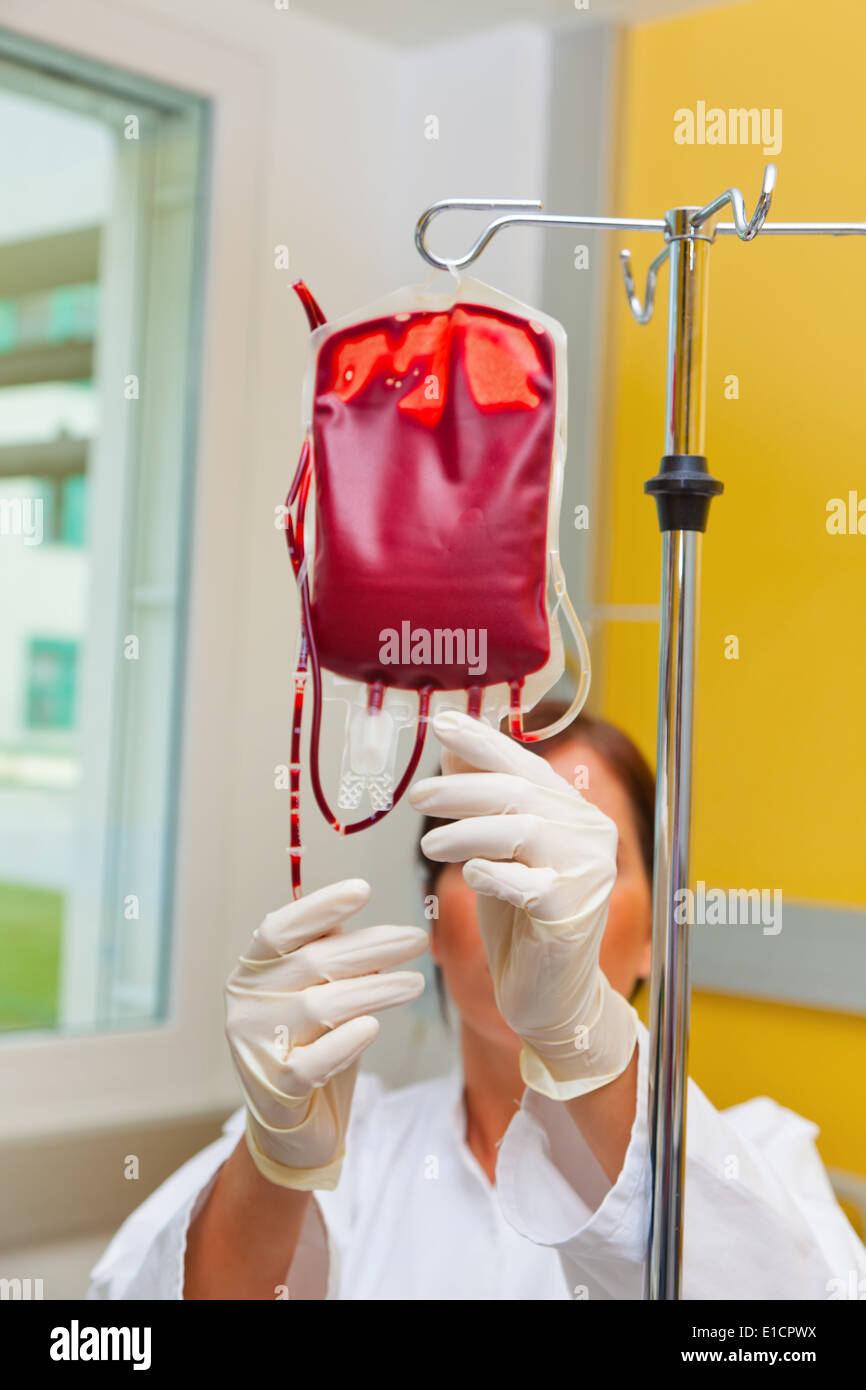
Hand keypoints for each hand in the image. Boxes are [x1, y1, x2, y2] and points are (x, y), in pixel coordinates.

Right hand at [225, 879, 426, 1187]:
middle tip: (417, 939)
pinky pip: (313, 1061)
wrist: (293, 1127)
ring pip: (320, 1008)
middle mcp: (246, 1005)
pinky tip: (371, 1028)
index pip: (278, 929)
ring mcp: (256, 1048)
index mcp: (251, 973)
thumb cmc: (312, 1046)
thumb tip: (364, 925)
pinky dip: (345, 1042)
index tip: (363, 890)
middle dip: (371, 947)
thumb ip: (329, 960)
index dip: (319, 908)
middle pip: (312, 963)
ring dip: (375, 991)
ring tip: (416, 984)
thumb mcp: (318, 995)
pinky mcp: (274, 1091)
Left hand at [409, 711, 637, 1100]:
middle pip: (517, 794)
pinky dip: (492, 874)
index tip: (440, 722)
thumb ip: (483, 805)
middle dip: (460, 789)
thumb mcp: (497, 855)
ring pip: (519, 830)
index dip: (482, 741)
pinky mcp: (572, 911)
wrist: (552, 995)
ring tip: (428, 845)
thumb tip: (452, 748)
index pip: (525, 764)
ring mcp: (586, 872)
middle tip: (417, 797)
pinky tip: (471, 876)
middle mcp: (590, 834)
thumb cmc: (521, 922)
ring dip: (463, 832)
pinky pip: (525, 882)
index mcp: (574, 813)